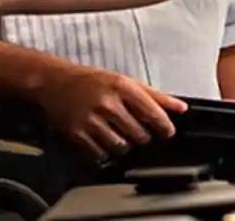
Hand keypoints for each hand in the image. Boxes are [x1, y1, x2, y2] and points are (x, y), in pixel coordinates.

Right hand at [37, 67, 187, 161]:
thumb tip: (180, 108)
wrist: (54, 82)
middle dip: (143, 136)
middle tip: (138, 131)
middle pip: (138, 133)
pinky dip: (106, 151)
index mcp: (122, 86)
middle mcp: (107, 102)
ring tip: (120, 134)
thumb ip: (154, 95)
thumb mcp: (124, 81)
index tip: (168, 132)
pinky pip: (100, 153)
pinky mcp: (77, 133)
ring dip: (125, 145)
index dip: (164, 125)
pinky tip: (104, 139)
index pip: (151, 111)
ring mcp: (91, 119)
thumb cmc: (92, 81)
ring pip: (121, 146)